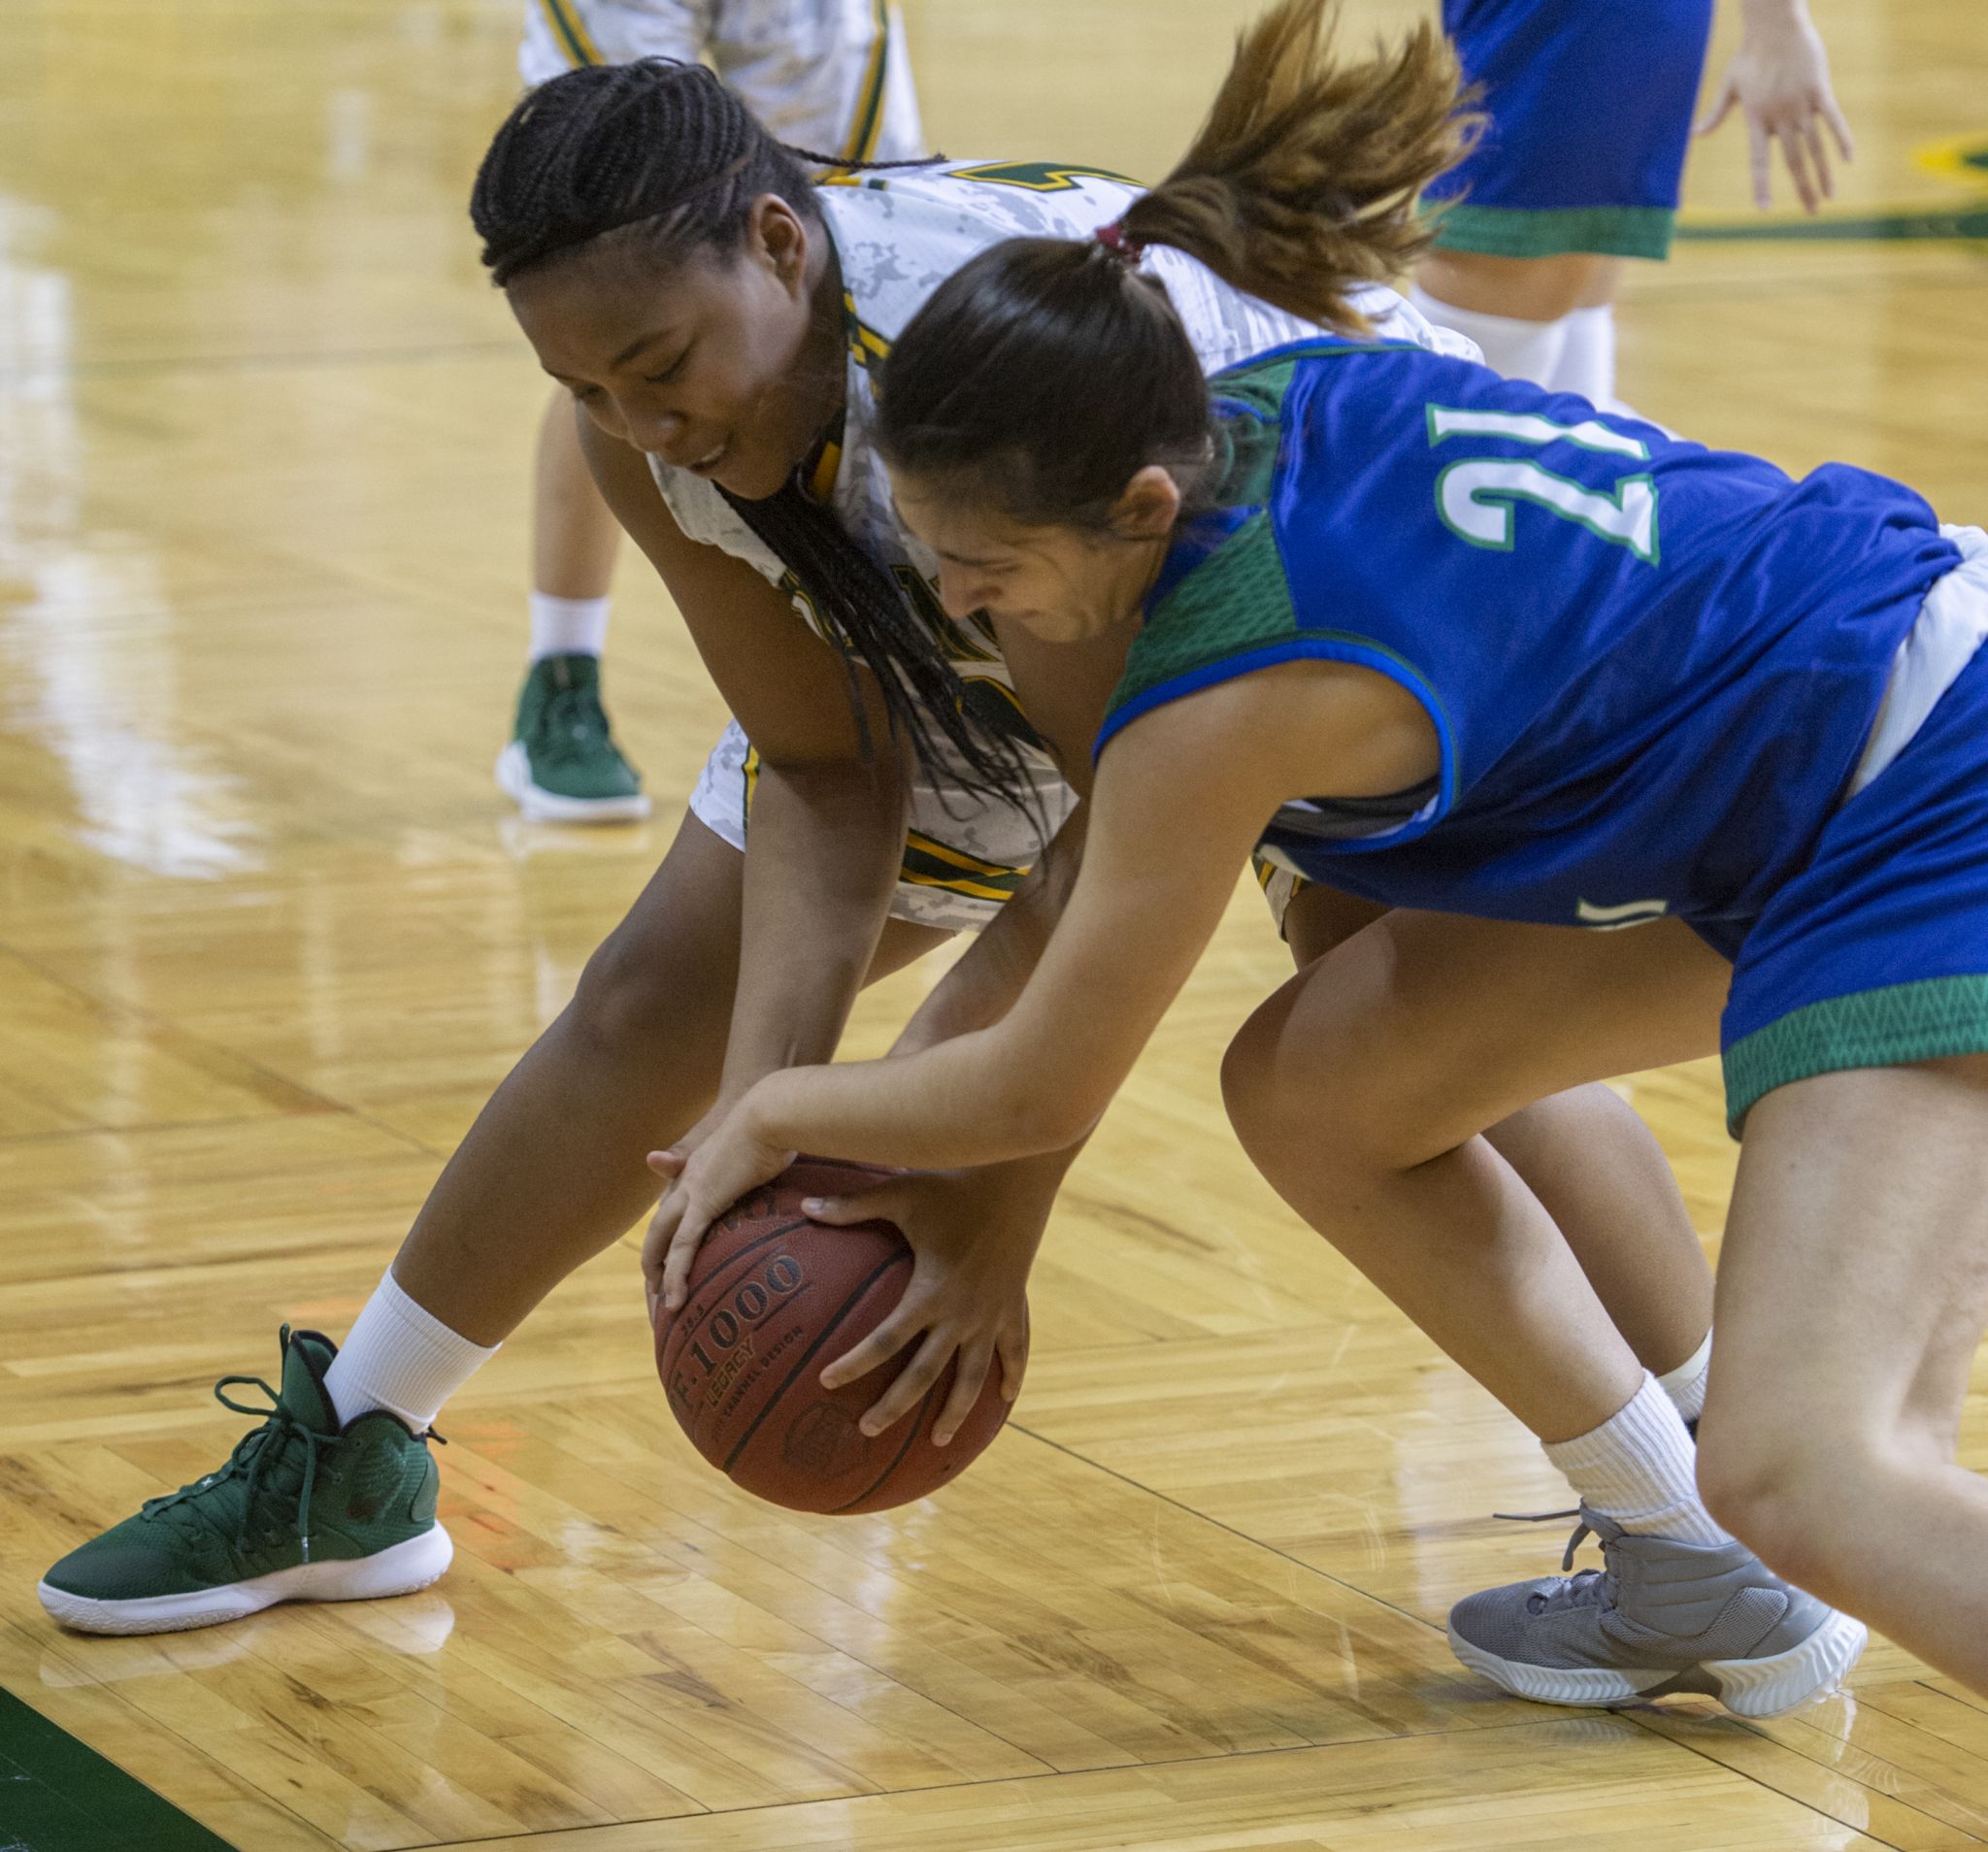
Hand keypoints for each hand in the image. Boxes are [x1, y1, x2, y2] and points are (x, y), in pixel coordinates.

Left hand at [644, 1095, 794, 1319]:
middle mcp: (687, 1178)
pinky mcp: (704, 1199)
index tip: (670, 1266)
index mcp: (699, 1168)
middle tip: (656, 1294)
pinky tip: (675, 1299)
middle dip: (654, 1262)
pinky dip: (676, 1274)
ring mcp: (691, 1188)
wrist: (771, 1109)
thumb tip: (788, 1191)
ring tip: (661, 1305)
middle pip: (659, 1227)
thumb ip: (759, 1166)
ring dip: (657, 1273)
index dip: (667, 1238)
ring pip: (661, 1239)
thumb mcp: (760, 1150)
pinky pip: (683, 1245)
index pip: (673, 1210)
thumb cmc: (776, 1123)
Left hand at [808, 1165, 1044, 1446]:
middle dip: (895, 1406)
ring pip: (973, 1376)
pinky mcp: (1015, 1306)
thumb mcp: (900, 1193)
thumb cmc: (953, 1183)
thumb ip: (852, 1206)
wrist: (1016, 1178)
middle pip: (924, 1374)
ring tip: (940, 1440)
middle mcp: (962, 1313)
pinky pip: (1016, 1349)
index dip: (854, 1364)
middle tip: (867, 1430)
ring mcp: (992, 1314)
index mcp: (930, 1291)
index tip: (826, 1382)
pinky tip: (1005, 1399)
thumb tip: (805, 1207)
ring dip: (956, 1411)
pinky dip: (1011, 1376)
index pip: (885, 1341)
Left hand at [1696, 8, 1853, 212]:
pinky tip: (1849, 160)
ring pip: (1815, 146)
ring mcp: (1802, 104)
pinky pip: (1833, 120)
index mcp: (1757, 119)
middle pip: (1794, 160)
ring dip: (1823, 174)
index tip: (1763, 208)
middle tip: (1812, 213)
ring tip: (1829, 197)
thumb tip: (1696, 135)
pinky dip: (1841, 139)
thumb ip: (1716, 113)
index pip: (1759, 160)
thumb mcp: (1729, 85)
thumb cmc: (1750, 54)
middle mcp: (1780, 116)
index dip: (1761, 185)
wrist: (1775, 24)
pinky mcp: (1820, 90)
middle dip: (1803, 189)